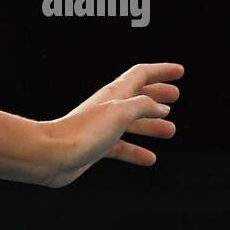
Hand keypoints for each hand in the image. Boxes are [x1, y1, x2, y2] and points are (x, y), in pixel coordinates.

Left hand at [39, 63, 183, 188]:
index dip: (161, 71)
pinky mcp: (95, 147)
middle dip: (157, 96)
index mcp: (114, 94)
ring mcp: (101, 128)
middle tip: (175, 98)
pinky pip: (121, 147)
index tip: (179, 71)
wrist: (50, 155)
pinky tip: (149, 158)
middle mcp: (107, 108)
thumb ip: (144, 105)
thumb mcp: (121, 112)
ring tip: (169, 130)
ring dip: (151, 125)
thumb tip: (159, 107)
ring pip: (131, 123)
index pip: (141, 74)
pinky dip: (136, 151)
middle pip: (137, 97)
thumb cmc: (82, 131)